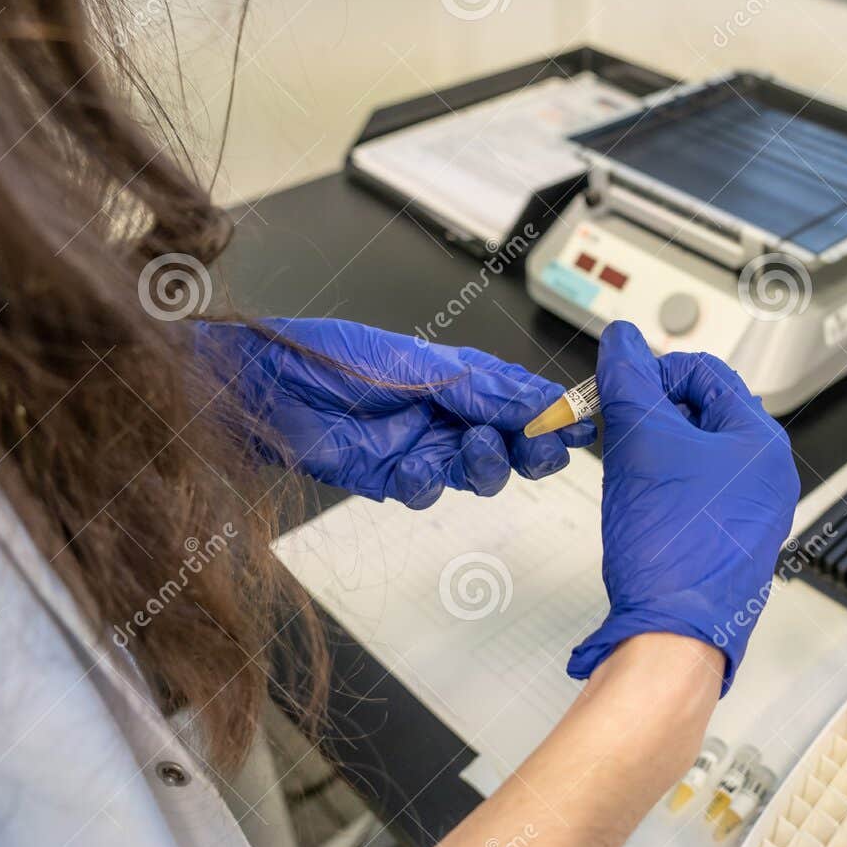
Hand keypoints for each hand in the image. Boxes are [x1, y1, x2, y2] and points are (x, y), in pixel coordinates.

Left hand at [197, 319, 595, 507]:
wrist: (262, 385)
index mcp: (459, 377)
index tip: (584, 421)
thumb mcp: (418, 364)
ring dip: (486, 464)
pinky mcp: (389, 478)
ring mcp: (420, 447)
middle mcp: (446, 414)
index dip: (554, 412)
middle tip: (542, 446)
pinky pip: (426, 490)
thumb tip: (539, 402)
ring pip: (477, 473)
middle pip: (512, 443)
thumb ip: (480, 390)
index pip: (522, 397)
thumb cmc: (330, 356)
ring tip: (476, 446)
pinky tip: (415, 466)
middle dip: (534, 448)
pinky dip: (427, 482)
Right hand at [570, 322, 798, 693]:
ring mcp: (750, 516)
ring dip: (652, 452)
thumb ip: (628, 382)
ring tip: (623, 469)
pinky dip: (660, 490)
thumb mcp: (640, 443)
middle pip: (701, 413)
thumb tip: (621, 341)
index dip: (654, 370)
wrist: (673, 637)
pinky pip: (693, 497)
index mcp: (761, 444)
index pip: (706, 372)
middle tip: (613, 425)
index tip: (616, 386)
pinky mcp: (727, 546)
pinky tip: (637, 507)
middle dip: (651, 414)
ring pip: (694, 456)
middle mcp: (766, 478)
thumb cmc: (673, 552)